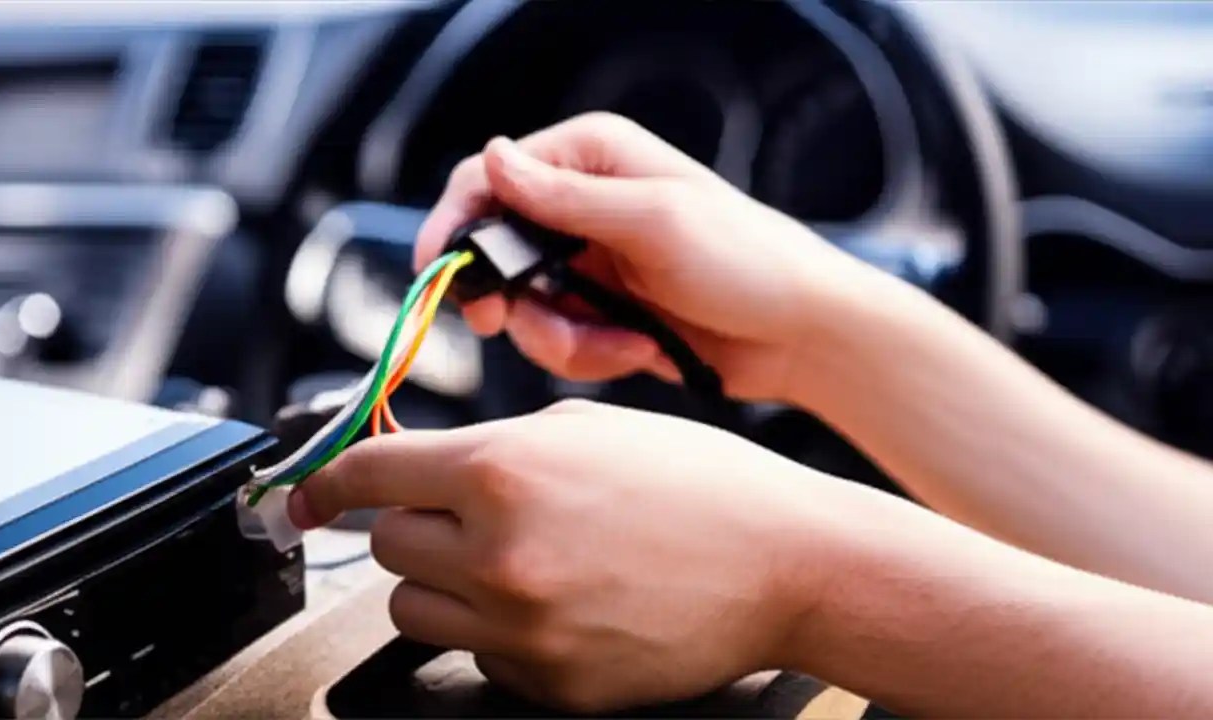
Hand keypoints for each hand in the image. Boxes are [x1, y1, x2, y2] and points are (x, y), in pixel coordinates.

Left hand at [288, 399, 850, 712]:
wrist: (786, 560)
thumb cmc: (701, 481)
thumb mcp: (586, 425)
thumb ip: (492, 446)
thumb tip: (425, 466)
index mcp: (503, 468)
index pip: (367, 474)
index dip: (326, 480)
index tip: (307, 494)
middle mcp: (500, 550)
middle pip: (385, 547)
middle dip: (412, 527)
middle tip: (463, 517)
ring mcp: (522, 626)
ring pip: (415, 609)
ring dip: (444, 583)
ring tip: (512, 563)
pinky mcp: (549, 680)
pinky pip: (478, 655)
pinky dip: (497, 631)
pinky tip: (558, 602)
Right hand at [415, 112, 876, 402]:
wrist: (800, 335)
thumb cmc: (746, 262)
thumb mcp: (653, 222)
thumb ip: (566, 199)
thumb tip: (491, 156)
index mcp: (591, 157)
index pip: (490, 179)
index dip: (456, 225)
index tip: (437, 273)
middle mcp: (582, 204)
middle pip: (497, 251)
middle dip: (511, 298)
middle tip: (508, 324)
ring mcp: (591, 261)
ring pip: (524, 307)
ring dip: (563, 337)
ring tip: (624, 343)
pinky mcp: (602, 310)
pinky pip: (559, 339)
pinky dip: (590, 354)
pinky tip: (639, 350)